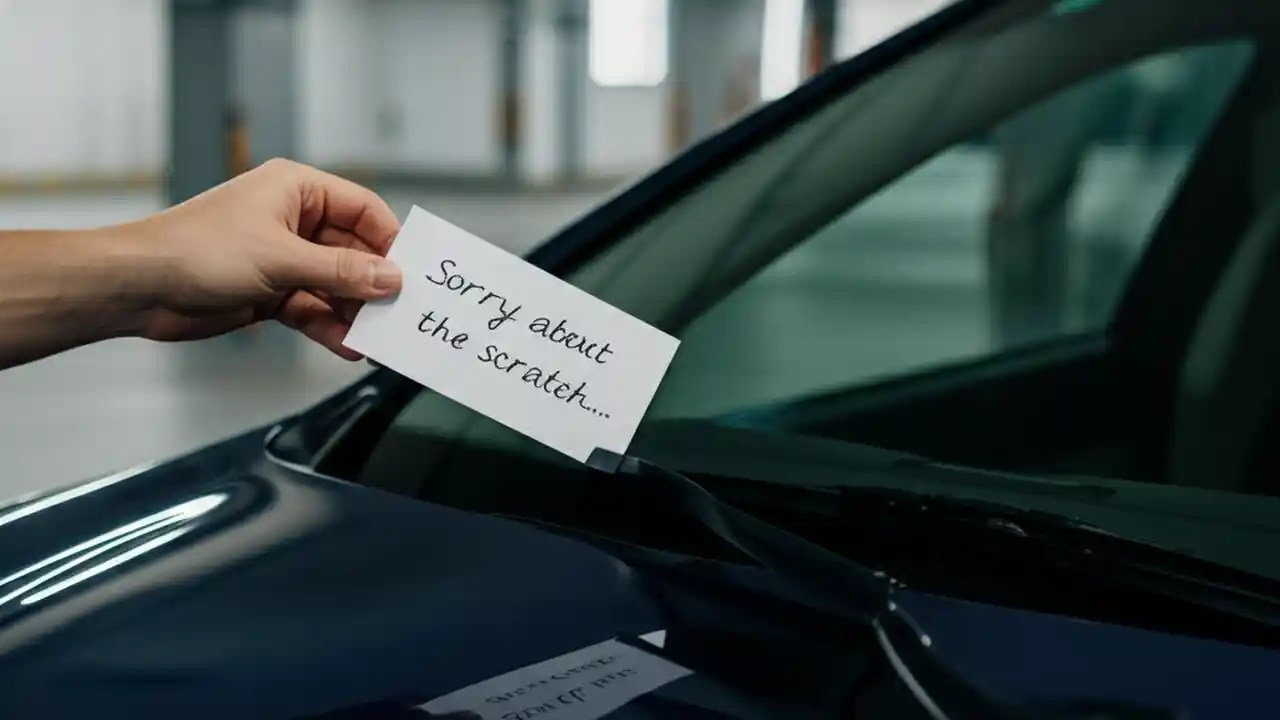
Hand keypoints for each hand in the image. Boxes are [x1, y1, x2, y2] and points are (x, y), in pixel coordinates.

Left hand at [131, 158, 402, 358]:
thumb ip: (341, 271)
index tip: (412, 274)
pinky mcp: (272, 292)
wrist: (139, 287)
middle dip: (374, 283)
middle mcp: (295, 221)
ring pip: (336, 285)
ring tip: (379, 338)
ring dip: (355, 311)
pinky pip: (314, 309)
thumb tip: (391, 278)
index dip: (390, 241)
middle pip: (354, 251)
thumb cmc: (199, 251)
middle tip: (402, 313)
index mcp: (298, 190)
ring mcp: (284, 258)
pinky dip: (330, 327)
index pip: (364, 209)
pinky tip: (349, 347)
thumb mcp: (281, 259)